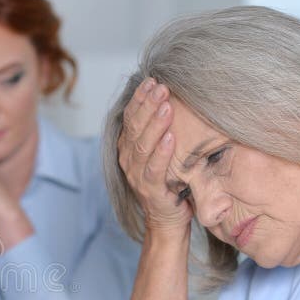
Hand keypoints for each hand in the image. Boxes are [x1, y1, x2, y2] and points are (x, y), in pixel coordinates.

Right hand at [117, 78, 191, 235]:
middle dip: (148, 105)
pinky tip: (170, 138)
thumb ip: (160, 132)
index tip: (152, 80)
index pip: (130, 118)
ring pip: (142, 145)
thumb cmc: (169, 182)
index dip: (139, 99)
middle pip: (135, 127)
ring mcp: (137, 175)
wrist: (168, 218)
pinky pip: (154, 168)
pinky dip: (161, 153)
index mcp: (129, 148)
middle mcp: (129, 160)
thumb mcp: (162, 153)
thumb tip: (171, 101)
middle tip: (161, 86)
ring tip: (166, 105)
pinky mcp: (150, 189)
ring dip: (155, 123)